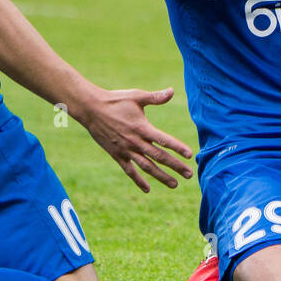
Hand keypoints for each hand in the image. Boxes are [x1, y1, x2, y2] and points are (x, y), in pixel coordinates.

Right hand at [73, 87, 194, 192]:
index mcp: (142, 128)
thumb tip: (172, 91)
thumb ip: (155, 97)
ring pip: (146, 167)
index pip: (163, 140)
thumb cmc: (115, 101)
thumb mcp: (136, 96)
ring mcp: (125, 150)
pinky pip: (129, 171)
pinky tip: (147, 189)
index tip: (189, 155)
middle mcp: (135, 142)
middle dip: (175, 166)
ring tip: (175, 184)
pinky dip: (138, 180)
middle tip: (189, 174)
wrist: (90, 109)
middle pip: (159, 157)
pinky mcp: (117, 155)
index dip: (177, 147)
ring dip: (161, 176)